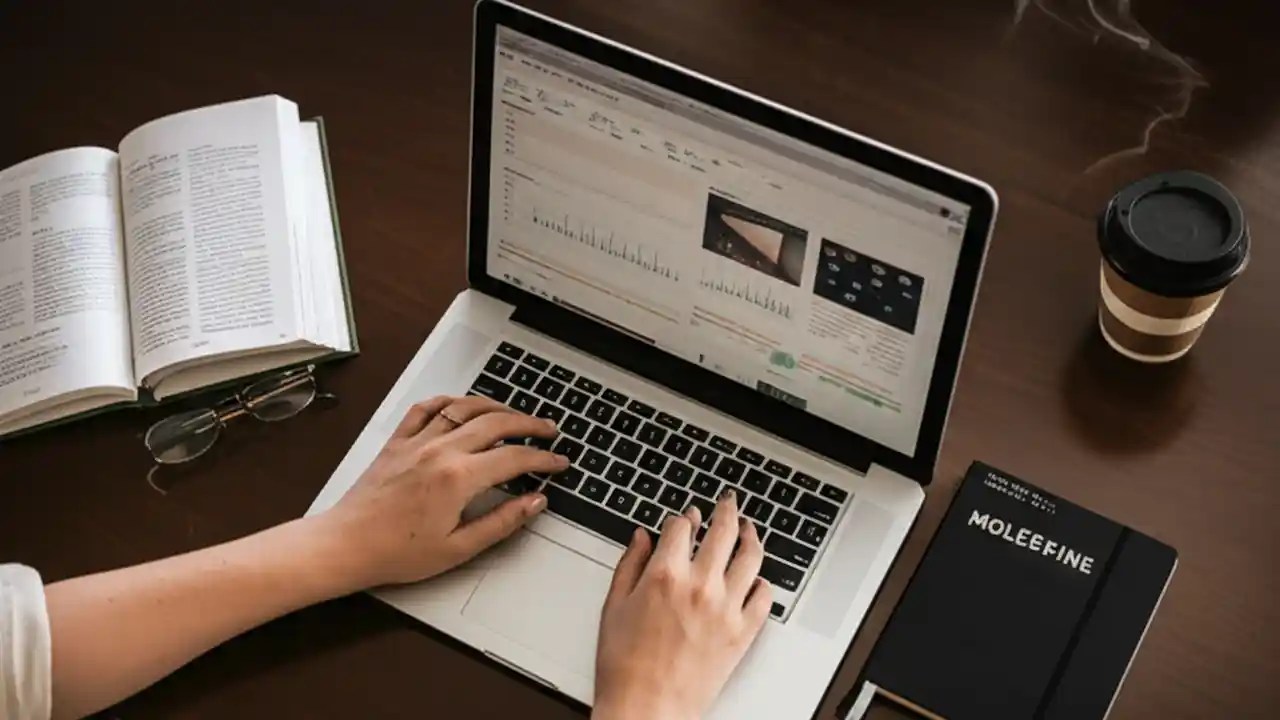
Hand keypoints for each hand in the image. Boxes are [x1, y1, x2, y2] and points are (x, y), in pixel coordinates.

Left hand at [315, 395, 567, 591]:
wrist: (346, 545)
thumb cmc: (396, 552)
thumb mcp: (459, 548)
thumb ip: (502, 521)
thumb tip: (534, 502)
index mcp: (458, 478)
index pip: (514, 458)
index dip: (543, 459)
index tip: (558, 462)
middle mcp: (440, 451)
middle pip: (496, 423)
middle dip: (529, 424)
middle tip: (548, 430)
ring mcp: (417, 441)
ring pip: (464, 408)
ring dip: (495, 407)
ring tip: (514, 414)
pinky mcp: (397, 442)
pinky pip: (426, 409)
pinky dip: (448, 401)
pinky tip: (460, 405)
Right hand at [593, 491, 772, 719]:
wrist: (647, 710)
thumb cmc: (625, 667)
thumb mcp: (613, 606)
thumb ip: (630, 564)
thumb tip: (642, 537)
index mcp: (664, 575)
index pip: (681, 527)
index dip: (682, 518)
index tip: (685, 518)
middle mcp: (700, 585)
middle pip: (723, 530)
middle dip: (725, 510)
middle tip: (728, 502)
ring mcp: (726, 608)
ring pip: (751, 556)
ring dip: (751, 535)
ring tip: (750, 529)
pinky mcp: (743, 632)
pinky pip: (764, 596)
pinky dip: (762, 581)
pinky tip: (757, 576)